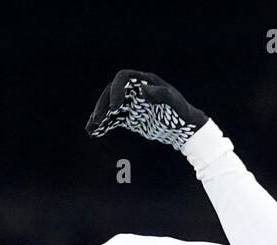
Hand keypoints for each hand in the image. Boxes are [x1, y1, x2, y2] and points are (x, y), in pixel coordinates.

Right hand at [85, 69, 208, 150]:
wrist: (185, 129)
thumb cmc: (182, 113)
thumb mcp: (175, 103)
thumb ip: (161, 94)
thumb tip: (142, 89)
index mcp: (144, 81)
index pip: (124, 78)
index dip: (116, 90)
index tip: (116, 108)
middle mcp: (135, 90)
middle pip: (112, 93)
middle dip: (102, 106)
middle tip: (97, 121)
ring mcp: (132, 104)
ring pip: (110, 107)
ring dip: (99, 116)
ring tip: (90, 129)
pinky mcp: (130, 118)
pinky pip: (113, 119)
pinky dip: (104, 126)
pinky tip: (94, 133)